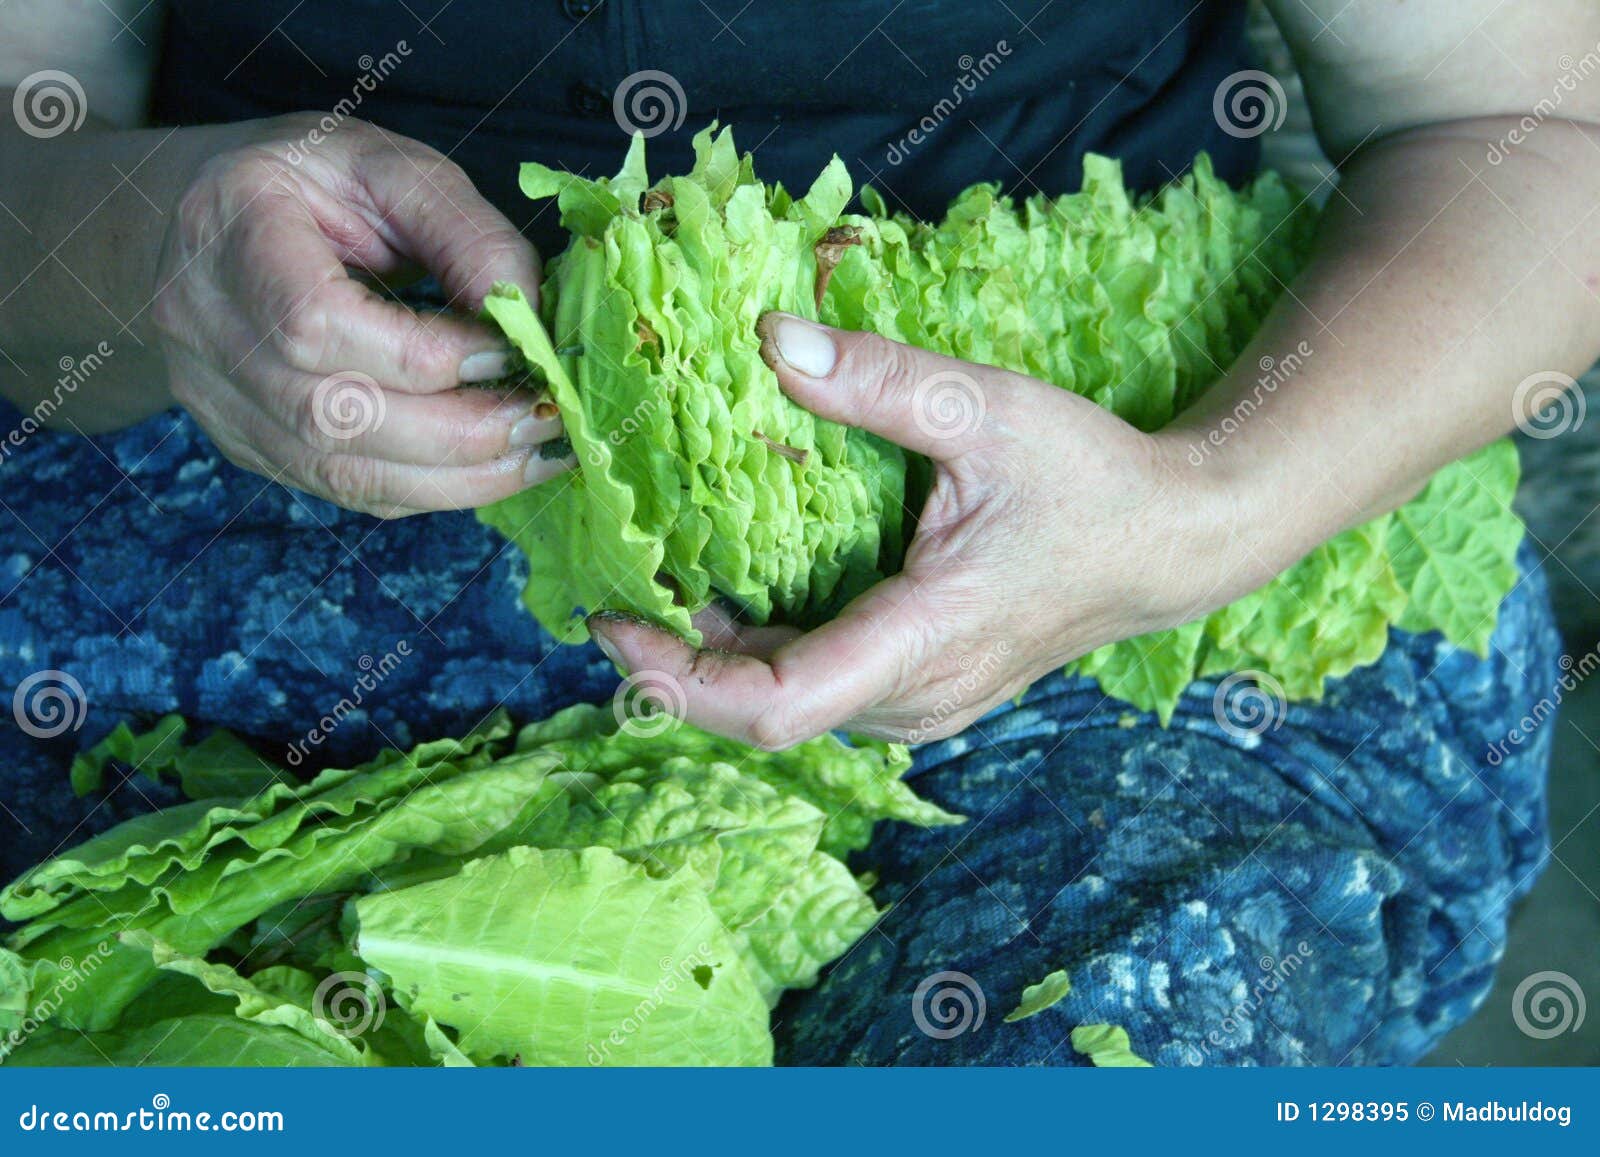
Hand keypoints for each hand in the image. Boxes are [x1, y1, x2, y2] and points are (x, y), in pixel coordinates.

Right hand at [150, 116, 571, 516]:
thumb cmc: (305, 181)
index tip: (510, 348)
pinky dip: (433, 488)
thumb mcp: (387, 165)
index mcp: (228, 234)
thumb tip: (529, 316)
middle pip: (335, 417)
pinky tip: (494, 467)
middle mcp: (207, 330)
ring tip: (537, 450)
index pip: (315, 324)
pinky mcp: (253, 447)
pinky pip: (350, 491)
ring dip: (459, 477)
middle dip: (461, 430)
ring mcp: (219, 401)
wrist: (206, 219)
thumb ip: (463, 231)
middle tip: (545, 415)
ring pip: (344, 472)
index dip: (423, 354)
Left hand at [588, 314, 1247, 748]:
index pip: (779, 706)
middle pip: (764, 715)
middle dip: (676, 667)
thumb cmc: (1094, 479)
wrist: (1172, 544)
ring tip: (652, 588)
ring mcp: (923, 704)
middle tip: (609, 593)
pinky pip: (821, 690)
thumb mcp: (989, 411)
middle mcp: (917, 696)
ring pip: (790, 708)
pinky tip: (728, 597)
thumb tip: (769, 338)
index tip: (615, 621)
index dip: (680, 680)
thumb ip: (878, 379)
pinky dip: (762, 654)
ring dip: (715, 662)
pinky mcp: (924, 692)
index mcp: (926, 637)